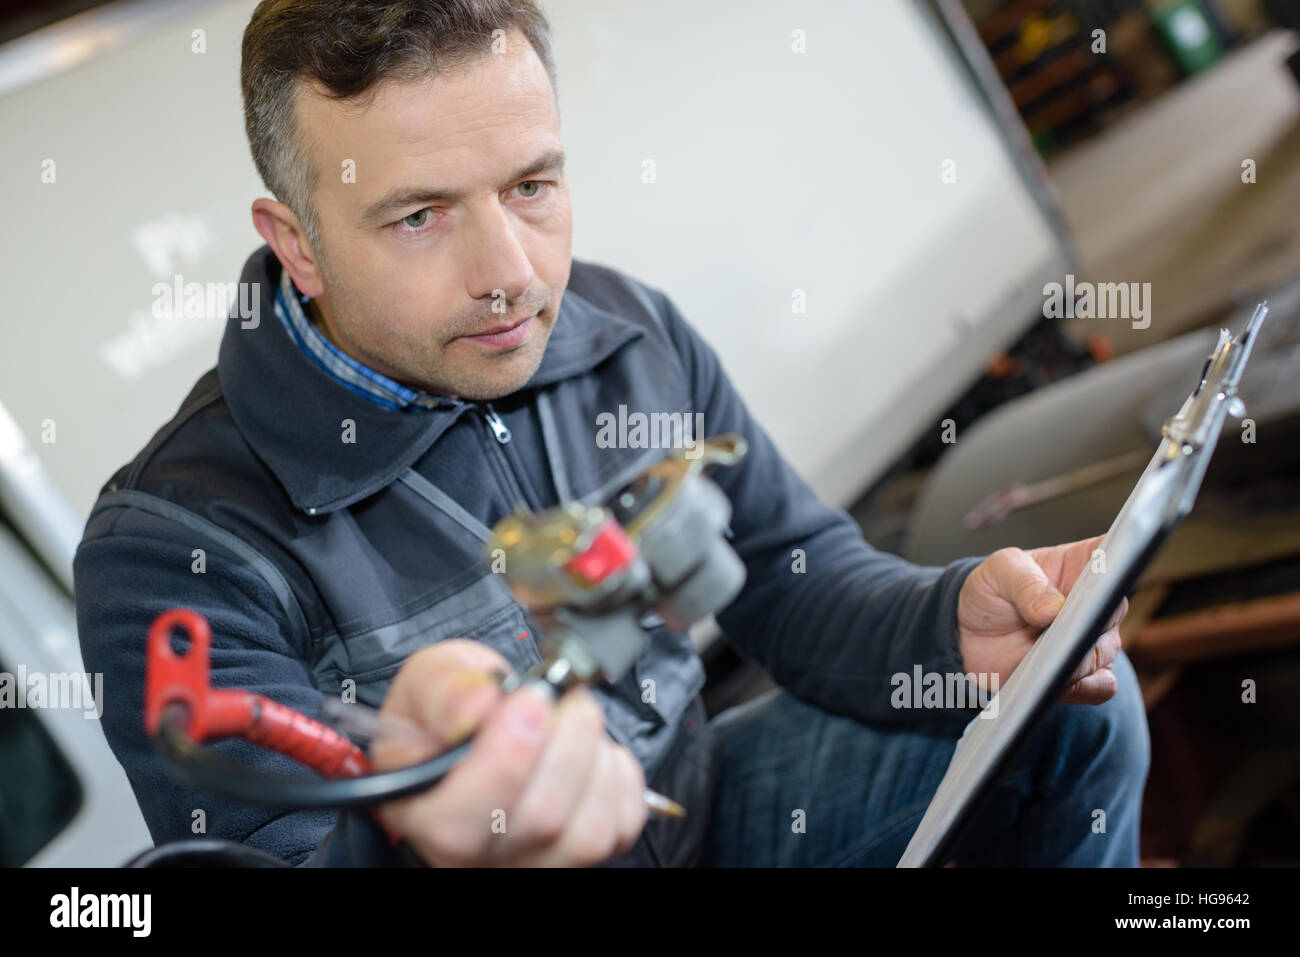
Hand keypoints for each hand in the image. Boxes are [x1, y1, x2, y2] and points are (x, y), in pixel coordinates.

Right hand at [371, 640, 647, 865]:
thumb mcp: (426, 681)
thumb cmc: (448, 715)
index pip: (460, 824)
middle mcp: (477, 854)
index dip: (508, 759)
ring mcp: (534, 860)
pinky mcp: (584, 853)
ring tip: (570, 721)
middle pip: (541, 820)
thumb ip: (445, 690)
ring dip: (594, 756)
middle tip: (556, 696)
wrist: (477, 727)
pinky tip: (588, 752)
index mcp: (426, 814)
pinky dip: (619, 775)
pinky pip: (623, 822)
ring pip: (589, 830)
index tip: (531, 701)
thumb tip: (481, 705)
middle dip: (565, 737)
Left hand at [956, 536, 1126, 704]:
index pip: (1116, 552)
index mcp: (1083, 564)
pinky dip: (1081, 686)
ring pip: (1103, 651)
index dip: (1122, 556)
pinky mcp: (1085, 674)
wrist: (972, 636)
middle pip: (1112, 609)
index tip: (1113, 565)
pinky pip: (1100, 686)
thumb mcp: (998, 573)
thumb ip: (1024, 583)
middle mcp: (1098, 602)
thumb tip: (1053, 609)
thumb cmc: (992, 593)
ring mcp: (1094, 640)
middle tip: (1061, 623)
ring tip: (1046, 656)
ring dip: (1075, 656)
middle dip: (1088, 618)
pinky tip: (1055, 680)